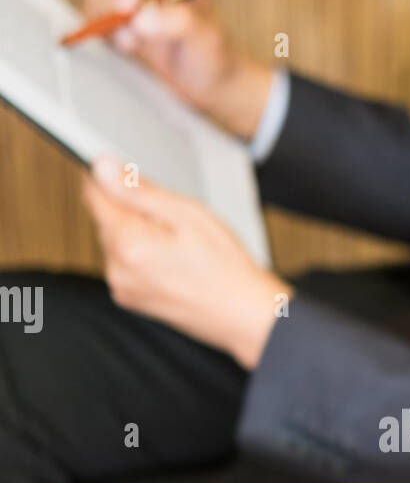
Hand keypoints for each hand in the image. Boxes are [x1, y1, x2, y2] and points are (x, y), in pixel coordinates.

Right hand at [81, 0, 273, 139]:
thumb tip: (140, 19)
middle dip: (115, 6)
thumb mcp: (204, 39)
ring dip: (104, 16)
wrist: (207, 83)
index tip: (127, 10)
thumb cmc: (214, 57)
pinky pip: (93, 8)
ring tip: (132, 45)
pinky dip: (98, 26)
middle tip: (133, 39)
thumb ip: (178, 24)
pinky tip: (124, 47)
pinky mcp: (120, 16)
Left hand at [82, 156, 291, 369]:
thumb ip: (138, 190)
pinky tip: (171, 260)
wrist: (242, 315)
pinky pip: (124, 264)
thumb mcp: (186, 214)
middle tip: (171, 217)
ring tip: (177, 243)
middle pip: (104, 219)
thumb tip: (102, 168)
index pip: (94, 195)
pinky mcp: (131, 299)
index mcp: (128, 244)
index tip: (128, 174)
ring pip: (114, 241)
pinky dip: (140, 254)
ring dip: (136, 232)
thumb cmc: (224, 268)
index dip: (108, 178)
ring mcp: (122, 288)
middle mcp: (117, 270)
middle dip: (129, 209)